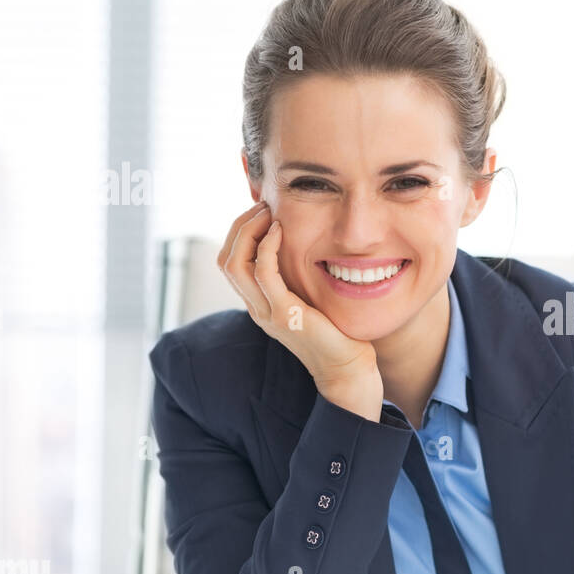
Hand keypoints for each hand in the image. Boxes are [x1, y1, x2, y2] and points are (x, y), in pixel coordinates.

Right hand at [217, 202, 384, 419]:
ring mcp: (266, 313)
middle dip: (240, 226)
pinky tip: (282, 230)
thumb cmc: (337, 332)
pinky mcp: (284, 315)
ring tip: (268, 212)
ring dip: (248, 230)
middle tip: (263, 205)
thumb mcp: (310, 298)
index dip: (240, 232)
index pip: (230, 262)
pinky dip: (267, 246)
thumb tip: (302, 246)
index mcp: (259, 304)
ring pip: (234, 263)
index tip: (262, 211)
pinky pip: (263, 272)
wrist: (348, 368)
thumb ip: (299, 278)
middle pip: (225, 259)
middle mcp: (256, 309)